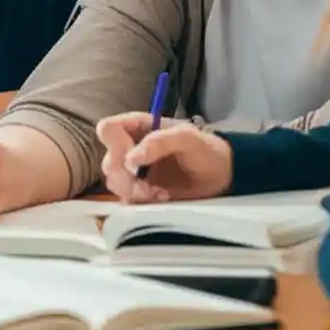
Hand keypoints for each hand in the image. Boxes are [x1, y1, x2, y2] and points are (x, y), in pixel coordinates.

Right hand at [96, 112, 231, 203]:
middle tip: (149, 185)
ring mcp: (133, 171)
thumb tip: (131, 159)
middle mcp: (130, 148)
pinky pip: (126, 199)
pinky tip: (161, 198)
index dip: (115, 145)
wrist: (221, 175)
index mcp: (137, 127)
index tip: (134, 160)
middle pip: (108, 161)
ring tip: (159, 193)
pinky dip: (141, 202)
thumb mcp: (188, 138)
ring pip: (114, 182)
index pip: (108, 129)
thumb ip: (159, 142)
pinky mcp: (139, 192)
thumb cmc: (205, 149)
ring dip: (134, 192)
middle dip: (126, 177)